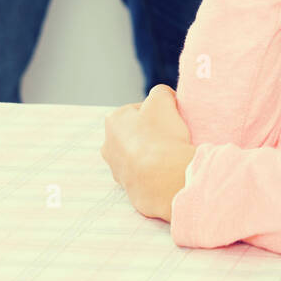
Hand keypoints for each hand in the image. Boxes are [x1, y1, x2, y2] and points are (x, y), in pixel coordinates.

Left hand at [101, 84, 195, 221]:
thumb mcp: (162, 99)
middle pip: (138, 132)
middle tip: (172, 135)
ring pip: (140, 154)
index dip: (159, 111)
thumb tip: (164, 97)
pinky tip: (167, 169)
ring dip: (154, 153)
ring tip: (171, 154)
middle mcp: (108, 146)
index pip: (140, 109)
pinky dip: (155, 171)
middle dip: (153, 132)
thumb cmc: (161, 136)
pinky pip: (146, 174)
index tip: (171, 118)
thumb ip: (160, 92)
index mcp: (113, 121)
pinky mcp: (129, 189)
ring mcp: (118, 170)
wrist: (164, 178)